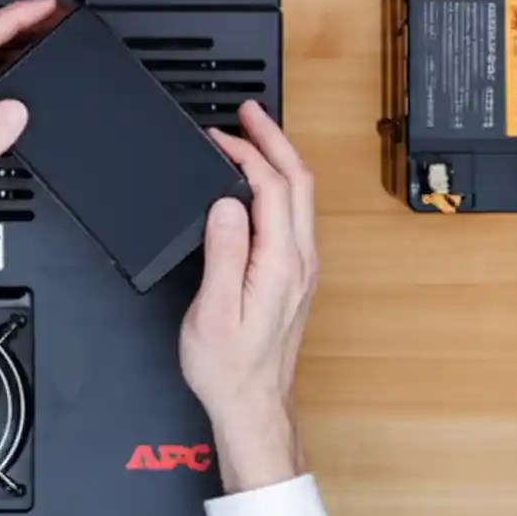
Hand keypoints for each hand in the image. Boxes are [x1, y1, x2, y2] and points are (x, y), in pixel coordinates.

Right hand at [179, 101, 318, 492]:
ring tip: (254, 135)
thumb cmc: (230, 368)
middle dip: (274, 139)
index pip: (272, 187)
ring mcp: (303, 267)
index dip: (247, 153)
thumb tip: (227, 203)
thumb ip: (224, 253)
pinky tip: (260, 182)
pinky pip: (296, 213)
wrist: (253, 405)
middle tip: (249, 110)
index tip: (220, 136)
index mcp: (281, 263)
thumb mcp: (213, 311)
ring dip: (280, 158)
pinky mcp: (296, 275)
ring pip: (301, 195)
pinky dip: (279, 184)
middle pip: (299, 181)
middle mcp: (301, 261)